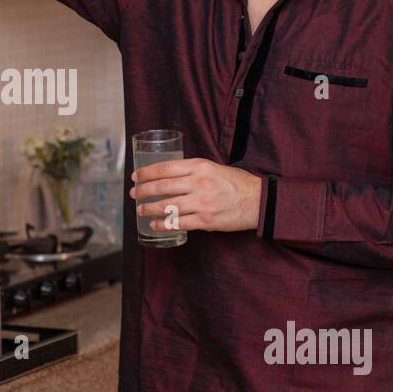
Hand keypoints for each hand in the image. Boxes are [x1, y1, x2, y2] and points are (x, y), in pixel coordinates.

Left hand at [130, 157, 261, 231]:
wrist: (258, 201)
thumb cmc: (236, 183)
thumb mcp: (213, 167)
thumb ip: (193, 170)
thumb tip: (169, 175)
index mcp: (200, 166)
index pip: (165, 168)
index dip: (146, 173)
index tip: (136, 176)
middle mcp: (198, 183)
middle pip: (162, 186)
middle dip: (143, 190)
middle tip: (134, 194)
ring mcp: (201, 202)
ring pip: (166, 206)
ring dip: (149, 209)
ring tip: (140, 210)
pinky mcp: (205, 220)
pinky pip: (178, 223)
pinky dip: (163, 224)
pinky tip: (154, 225)